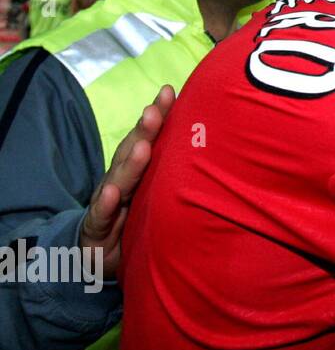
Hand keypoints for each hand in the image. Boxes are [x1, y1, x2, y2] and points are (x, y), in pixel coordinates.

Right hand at [79, 86, 174, 279]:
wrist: (99, 258)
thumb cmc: (137, 219)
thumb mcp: (161, 195)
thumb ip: (181, 172)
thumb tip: (222, 146)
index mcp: (139, 169)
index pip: (149, 138)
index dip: (159, 116)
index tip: (169, 91)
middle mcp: (121, 180)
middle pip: (132, 151)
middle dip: (144, 131)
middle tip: (156, 110)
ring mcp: (107, 202)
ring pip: (118, 179)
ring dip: (130, 163)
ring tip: (142, 146)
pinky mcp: (95, 227)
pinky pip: (100, 216)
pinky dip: (105, 204)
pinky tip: (111, 193)